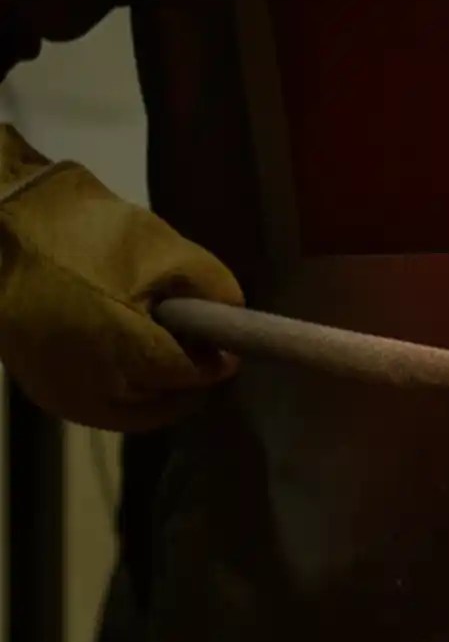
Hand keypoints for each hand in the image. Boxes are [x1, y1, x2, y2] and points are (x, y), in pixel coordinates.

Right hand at [0, 125, 243, 431]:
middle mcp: (85, 382)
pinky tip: (134, 366)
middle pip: (157, 401)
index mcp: (117, 345)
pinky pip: (96, 407)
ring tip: (170, 359)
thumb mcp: (167, 249)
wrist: (7, 229)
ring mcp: (57, 392)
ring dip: (156, 393)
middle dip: (185, 383)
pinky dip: (123, 395)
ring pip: (128, 412)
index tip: (228, 352)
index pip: (183, 375)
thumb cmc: (90, 233)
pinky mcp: (38, 389)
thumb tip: (233, 323)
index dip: (211, 365)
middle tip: (202, 357)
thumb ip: (215, 288)